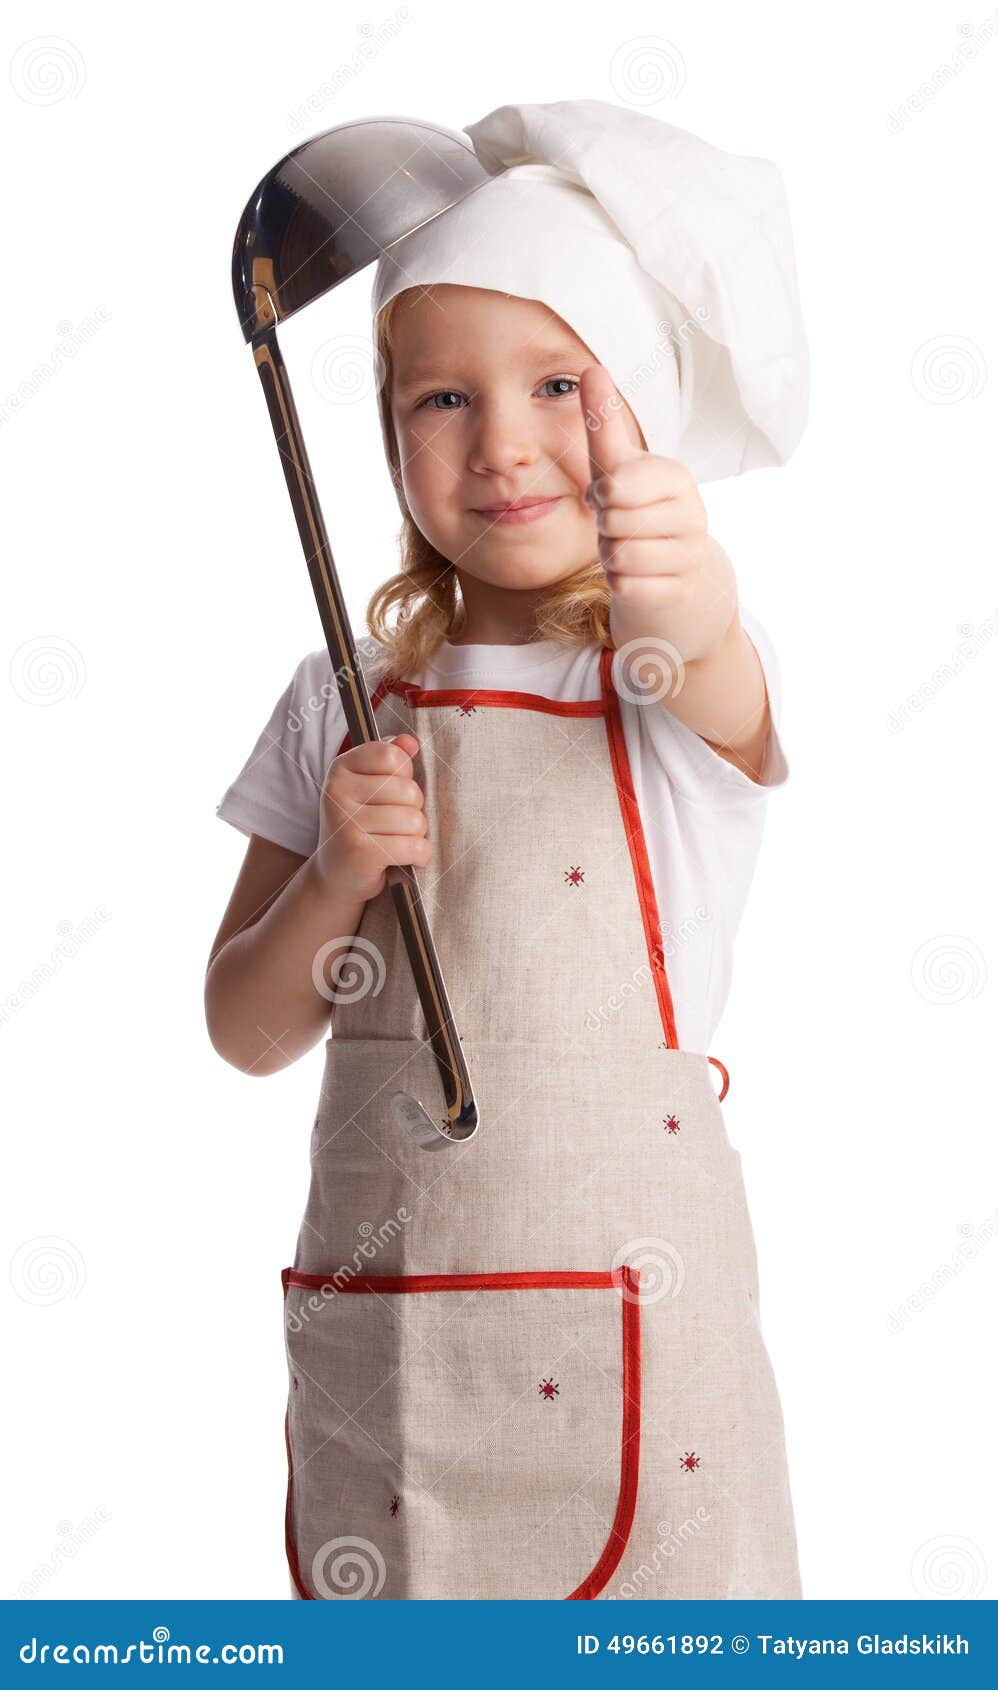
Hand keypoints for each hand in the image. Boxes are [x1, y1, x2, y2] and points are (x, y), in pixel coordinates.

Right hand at [316, 733, 432, 902]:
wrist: (335, 877)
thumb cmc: (361, 826)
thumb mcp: (371, 787)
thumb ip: (392, 759)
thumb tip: (410, 741)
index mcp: (341, 768)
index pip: (393, 756)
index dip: (405, 776)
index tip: (391, 793)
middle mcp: (337, 792)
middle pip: (409, 790)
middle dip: (413, 810)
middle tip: (393, 825)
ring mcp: (346, 822)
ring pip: (414, 820)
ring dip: (416, 835)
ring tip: (395, 841)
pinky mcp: (359, 853)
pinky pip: (415, 846)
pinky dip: (419, 855)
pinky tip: (404, 859)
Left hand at [580, 365, 729, 659]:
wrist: (684, 584)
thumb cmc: (641, 518)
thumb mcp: (620, 472)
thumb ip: (604, 426)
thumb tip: (591, 367)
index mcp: (674, 477)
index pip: (618, 481)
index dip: (605, 494)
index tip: (613, 495)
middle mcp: (691, 512)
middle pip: (612, 520)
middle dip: (605, 530)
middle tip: (622, 531)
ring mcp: (689, 554)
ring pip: (618, 556)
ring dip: (612, 560)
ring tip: (631, 553)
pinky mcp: (680, 592)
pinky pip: (626, 587)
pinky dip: (622, 586)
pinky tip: (640, 579)